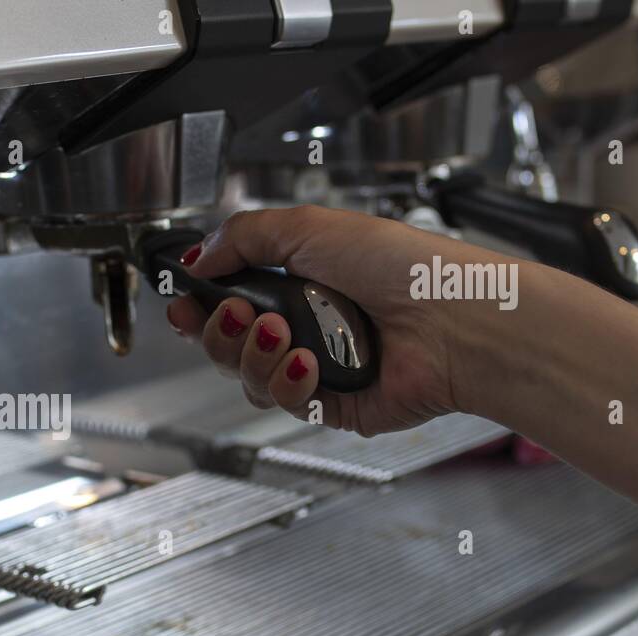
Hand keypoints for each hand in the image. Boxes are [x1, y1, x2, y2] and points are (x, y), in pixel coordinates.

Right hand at [165, 205, 503, 435]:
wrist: (455, 321)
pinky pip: (283, 403)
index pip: (227, 299)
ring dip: (253, 355)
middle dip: (218, 331)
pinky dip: (288, 382)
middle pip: (225, 344)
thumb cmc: (403, 268)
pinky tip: (309, 363)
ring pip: (247, 377)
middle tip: (236, 314)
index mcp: (297, 281)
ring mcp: (316, 367)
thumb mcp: (310, 228)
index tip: (182, 301)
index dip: (198, 306)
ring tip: (283, 332)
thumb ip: (242, 237)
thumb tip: (197, 258)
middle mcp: (304, 325)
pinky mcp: (332, 406)